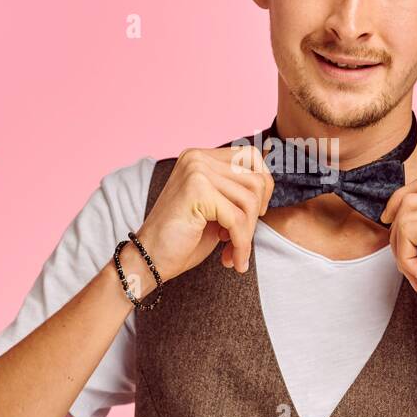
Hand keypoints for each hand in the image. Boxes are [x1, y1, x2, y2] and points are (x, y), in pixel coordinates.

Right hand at [133, 146, 274, 281]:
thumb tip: (269, 186)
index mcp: (200, 157)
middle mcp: (197, 158)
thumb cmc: (182, 239)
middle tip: (241, 239)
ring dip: (247, 234)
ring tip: (233, 253)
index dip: (262, 188)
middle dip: (255, 215)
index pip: (251, 156)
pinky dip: (240, 244)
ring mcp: (196, 171)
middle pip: (255, 178)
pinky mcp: (197, 190)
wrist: (147, 260)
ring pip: (249, 201)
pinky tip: (231, 259)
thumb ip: (237, 193)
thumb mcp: (216, 208)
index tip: (254, 215)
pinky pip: (237, 219)